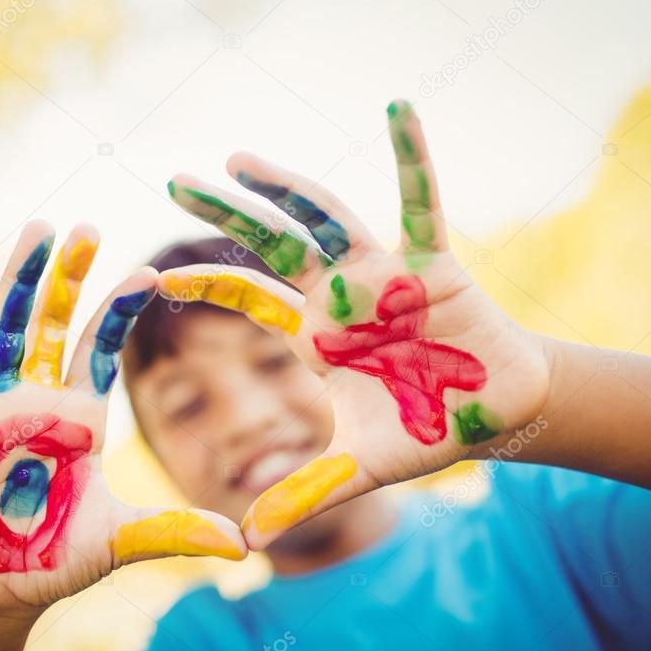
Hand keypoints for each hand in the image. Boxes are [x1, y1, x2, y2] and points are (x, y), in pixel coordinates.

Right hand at [0, 222, 245, 634]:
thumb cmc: (53, 561)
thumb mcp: (118, 542)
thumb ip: (173, 532)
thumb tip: (243, 545)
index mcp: (81, 416)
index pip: (102, 350)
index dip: (121, 313)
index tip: (148, 273)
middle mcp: (37, 402)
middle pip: (54, 325)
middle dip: (70, 278)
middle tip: (87, 225)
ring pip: (3, 333)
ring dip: (16, 283)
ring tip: (36, 229)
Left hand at [158, 101, 550, 548]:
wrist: (497, 412)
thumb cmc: (426, 430)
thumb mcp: (358, 467)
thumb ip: (306, 494)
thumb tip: (247, 541)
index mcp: (312, 333)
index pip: (246, 297)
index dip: (204, 286)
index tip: (153, 278)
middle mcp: (338, 293)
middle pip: (271, 241)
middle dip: (225, 212)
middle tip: (175, 179)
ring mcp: (382, 272)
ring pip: (327, 215)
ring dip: (288, 184)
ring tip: (239, 156)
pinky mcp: (432, 260)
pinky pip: (421, 200)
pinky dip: (412, 156)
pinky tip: (397, 109)